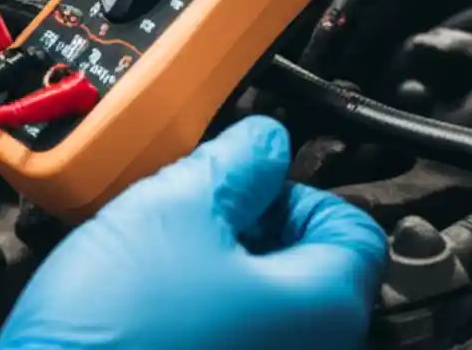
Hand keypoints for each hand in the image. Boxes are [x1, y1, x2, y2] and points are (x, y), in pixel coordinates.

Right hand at [0, 116, 386, 349]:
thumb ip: (236, 162)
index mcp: (324, 306)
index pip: (353, 226)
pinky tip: (146, 298)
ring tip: (157, 255)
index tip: (239, 184)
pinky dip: (195, 306)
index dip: (292, 190)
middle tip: (188, 213)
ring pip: (258, 299)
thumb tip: (264, 142)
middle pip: (304, 264)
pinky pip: (225, 331)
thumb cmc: (118, 330)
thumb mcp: (176, 207)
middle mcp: (308, 348)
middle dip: (246, 225)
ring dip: (214, 265)